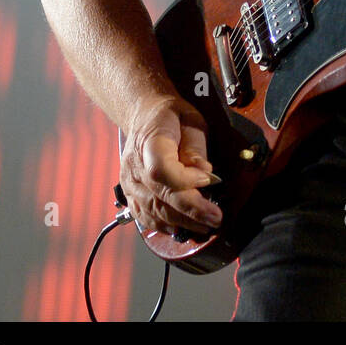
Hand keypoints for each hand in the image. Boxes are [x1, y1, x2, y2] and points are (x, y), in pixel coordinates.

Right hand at [119, 94, 222, 235]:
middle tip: (216, 218)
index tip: (208, 180)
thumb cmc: (172, 117)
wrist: (145, 115)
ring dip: (181, 222)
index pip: (161, 169)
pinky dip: (163, 225)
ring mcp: (129, 182)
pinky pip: (144, 216)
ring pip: (153, 210)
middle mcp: (134, 165)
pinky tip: (181, 229)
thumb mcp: (192, 120)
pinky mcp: (129, 193)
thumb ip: (197, 146)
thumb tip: (204, 172)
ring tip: (205, 226)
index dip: (185, 180)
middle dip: (192, 210)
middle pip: (159, 195)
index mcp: (150, 141)